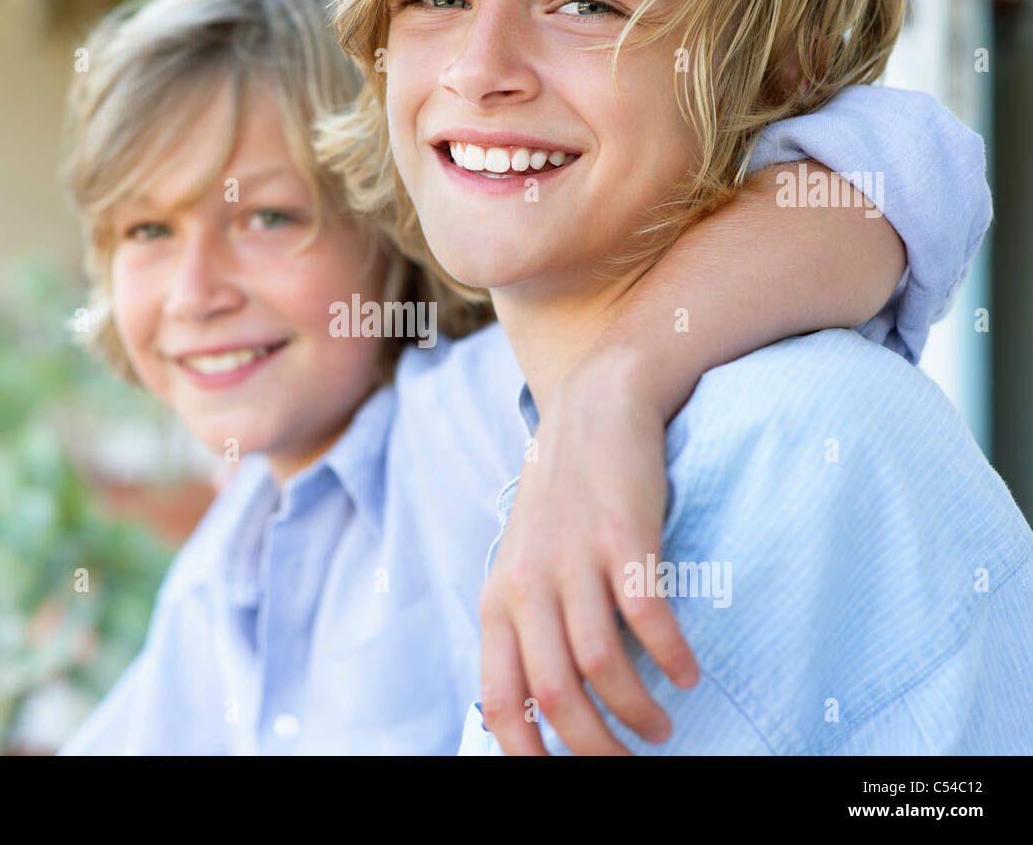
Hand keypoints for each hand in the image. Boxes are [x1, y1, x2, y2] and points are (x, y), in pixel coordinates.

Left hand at [477, 352, 699, 754]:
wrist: (595, 407)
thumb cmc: (564, 498)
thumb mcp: (524, 562)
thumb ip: (525, 624)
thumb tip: (539, 705)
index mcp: (498, 599)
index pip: (500, 700)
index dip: (528, 754)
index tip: (562, 779)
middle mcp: (527, 584)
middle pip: (554, 696)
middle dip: (595, 749)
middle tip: (629, 764)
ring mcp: (573, 559)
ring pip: (600, 666)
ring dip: (637, 712)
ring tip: (662, 727)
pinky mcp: (623, 538)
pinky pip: (648, 619)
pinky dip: (671, 659)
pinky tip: (687, 675)